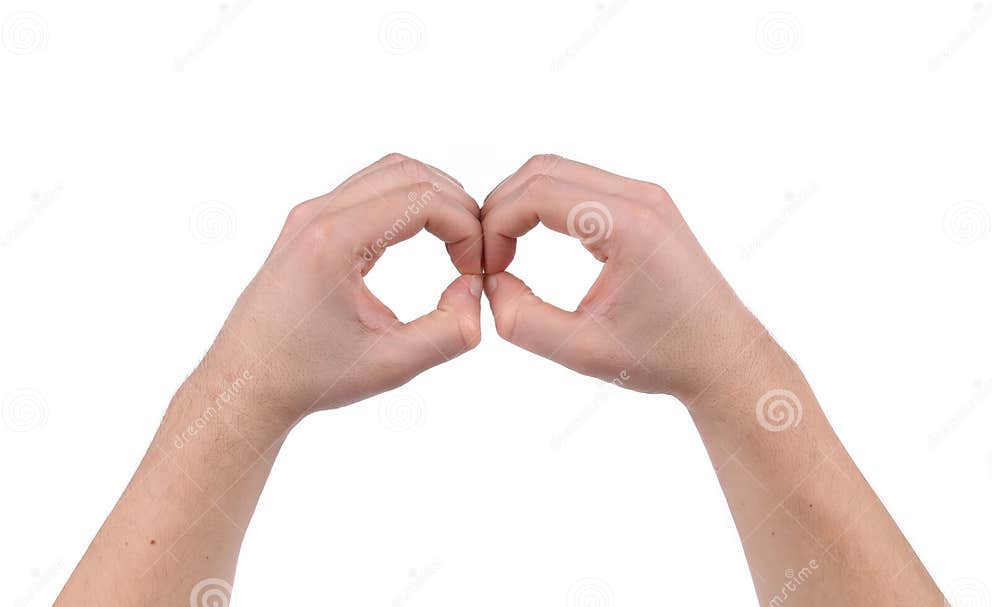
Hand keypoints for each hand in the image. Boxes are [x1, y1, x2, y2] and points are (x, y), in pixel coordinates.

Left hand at [202, 153, 483, 426]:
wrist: (247, 381)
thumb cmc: (310, 377)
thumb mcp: (390, 365)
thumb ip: (448, 333)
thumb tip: (475, 289)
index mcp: (332, 242)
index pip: (421, 198)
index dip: (465, 226)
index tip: (476, 268)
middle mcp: (318, 215)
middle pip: (409, 172)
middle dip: (456, 205)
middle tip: (475, 252)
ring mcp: (311, 215)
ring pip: (390, 172)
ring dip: (434, 198)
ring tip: (458, 243)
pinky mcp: (312, 223)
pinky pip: (371, 190)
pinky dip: (409, 203)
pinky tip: (427, 240)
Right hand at [482, 155, 762, 400]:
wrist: (722, 355)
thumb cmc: (663, 357)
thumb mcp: (582, 351)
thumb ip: (522, 321)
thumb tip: (490, 284)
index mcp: (629, 225)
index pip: (538, 193)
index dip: (496, 225)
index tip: (486, 268)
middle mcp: (640, 198)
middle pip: (543, 169)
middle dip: (501, 207)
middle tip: (487, 255)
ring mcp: (645, 196)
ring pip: (558, 171)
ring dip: (521, 203)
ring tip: (505, 250)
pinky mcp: (643, 205)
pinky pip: (580, 185)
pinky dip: (545, 205)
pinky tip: (532, 242)